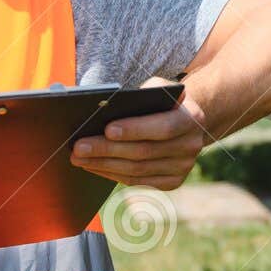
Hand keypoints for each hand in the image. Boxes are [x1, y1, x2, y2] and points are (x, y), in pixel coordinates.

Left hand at [69, 95, 206, 190]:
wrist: (184, 122)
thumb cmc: (162, 101)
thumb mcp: (158, 89)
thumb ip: (141, 95)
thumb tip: (105, 107)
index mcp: (191, 118)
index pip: (163, 128)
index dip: (135, 130)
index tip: (107, 129)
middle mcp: (191, 145)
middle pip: (144, 152)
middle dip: (107, 150)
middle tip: (79, 147)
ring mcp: (183, 167)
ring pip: (137, 170)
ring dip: (104, 165)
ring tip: (78, 158)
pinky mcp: (172, 182)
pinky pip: (137, 182)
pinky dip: (112, 175)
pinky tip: (94, 167)